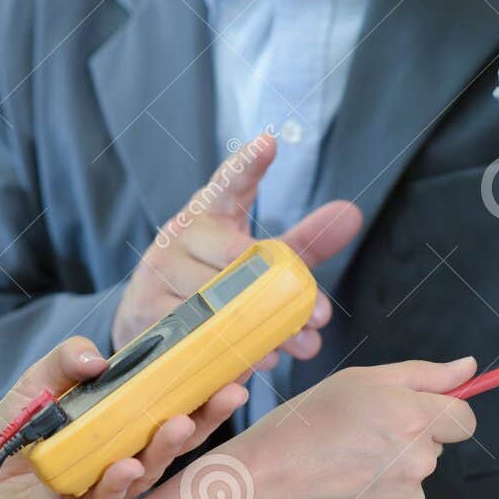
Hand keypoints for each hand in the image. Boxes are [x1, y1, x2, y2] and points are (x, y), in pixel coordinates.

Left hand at [0, 336, 247, 498]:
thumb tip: (97, 357)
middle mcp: (130, 449)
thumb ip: (65, 359)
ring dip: (166, 446)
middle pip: (179, 434)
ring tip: (177, 424)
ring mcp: (113, 483)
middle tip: (230, 391)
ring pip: (150, 467)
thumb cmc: (18, 431)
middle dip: (207, 414)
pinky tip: (126, 466)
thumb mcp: (38, 381)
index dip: (205, 383)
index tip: (234, 364)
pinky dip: (117, 482)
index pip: (174, 398)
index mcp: (126, 417)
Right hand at [113, 131, 360, 367]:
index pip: (228, 182)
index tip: (269, 143)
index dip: (248, 164)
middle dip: (280, 288)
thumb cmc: (212, 277)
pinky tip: (259, 356)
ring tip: (295, 343)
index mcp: (209, 212)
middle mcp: (180, 233)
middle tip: (320, 315)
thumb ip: (302, 243)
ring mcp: (158, 270)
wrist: (149, 317)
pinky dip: (235, 348)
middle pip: (237, 256)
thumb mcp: (255, 258)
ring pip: (219, 298)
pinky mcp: (146, 308)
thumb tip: (352, 213)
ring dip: (264, 327)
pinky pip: (198, 331)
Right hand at [226, 357, 478, 498]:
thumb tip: (467, 367)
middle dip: (406, 437)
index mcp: (412, 418)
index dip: (441, 411)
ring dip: (391, 470)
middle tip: (358, 433)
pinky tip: (345, 489)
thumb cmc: (300, 430)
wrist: (264, 487)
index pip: (464, 418)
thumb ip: (422, 374)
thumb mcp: (356, 381)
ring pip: (415, 477)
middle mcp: (418, 462)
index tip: (416, 412)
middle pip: (434, 446)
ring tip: (344, 463)